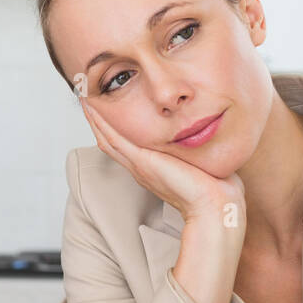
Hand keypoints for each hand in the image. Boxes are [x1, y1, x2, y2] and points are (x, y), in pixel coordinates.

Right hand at [82, 100, 244, 224]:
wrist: (215, 206)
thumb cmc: (217, 188)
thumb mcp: (203, 162)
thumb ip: (199, 149)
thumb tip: (210, 134)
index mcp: (152, 168)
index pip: (126, 144)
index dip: (114, 125)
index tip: (110, 105)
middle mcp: (140, 167)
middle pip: (109, 140)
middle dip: (99, 119)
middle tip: (88, 97)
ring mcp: (138, 164)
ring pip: (106, 137)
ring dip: (94, 117)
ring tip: (84, 96)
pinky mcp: (142, 161)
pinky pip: (113, 138)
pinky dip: (100, 121)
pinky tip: (92, 106)